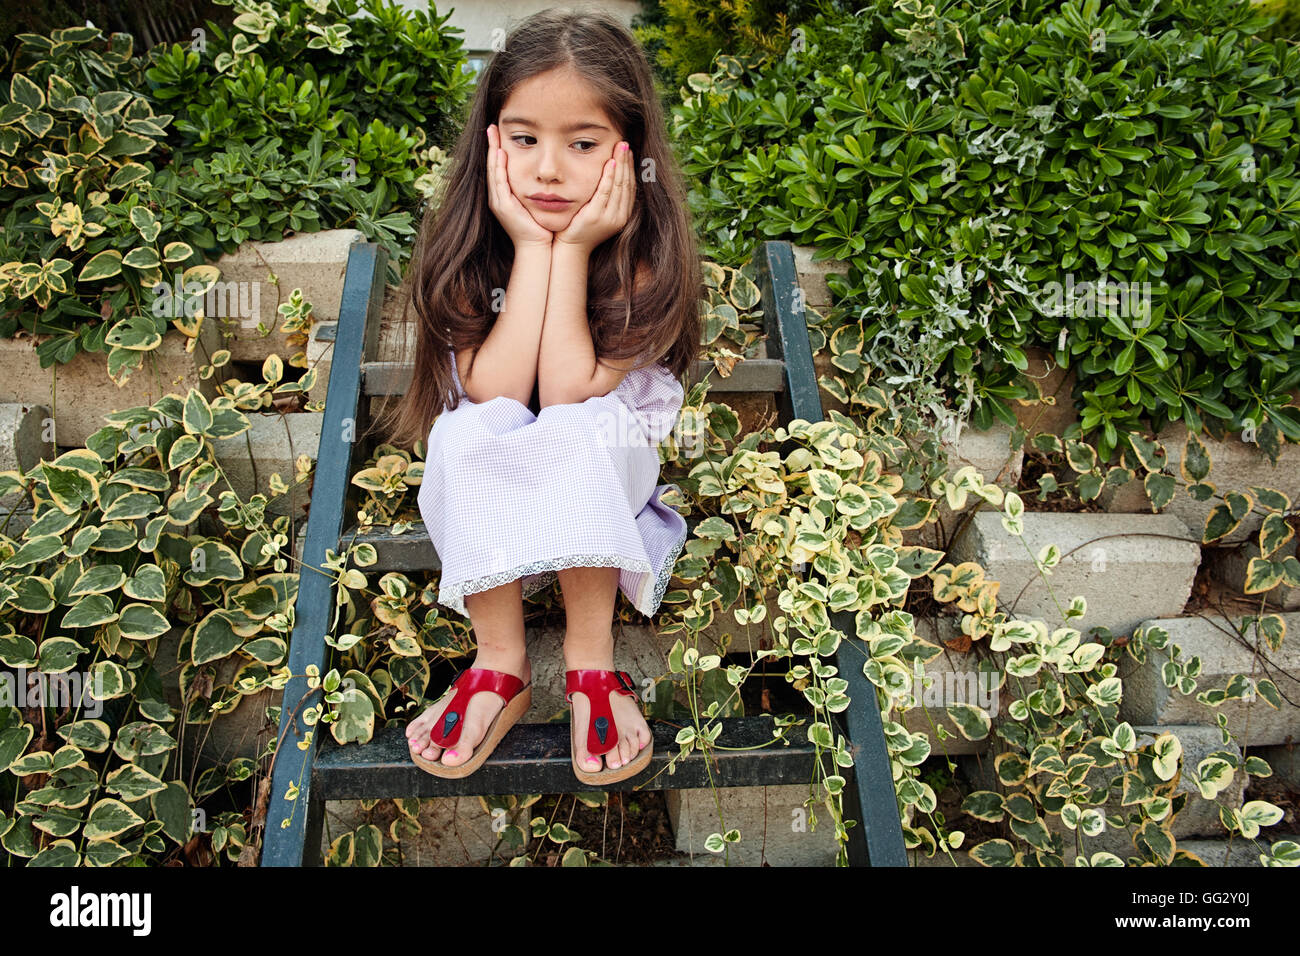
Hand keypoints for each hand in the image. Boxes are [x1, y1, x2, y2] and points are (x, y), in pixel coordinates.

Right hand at [485, 124, 553, 248]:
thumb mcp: (534, 204)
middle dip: (491, 146)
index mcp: (503, 197)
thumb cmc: (539, 228)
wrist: (536, 248)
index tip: (498, 134)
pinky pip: (499, 182)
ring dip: (492, 152)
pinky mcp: (504, 206)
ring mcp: (499, 202)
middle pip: (491, 166)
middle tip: (491, 127)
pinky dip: (499, 168)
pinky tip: (500, 154)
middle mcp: (497, 198)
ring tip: (493, 134)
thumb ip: (534, 190)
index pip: (497, 169)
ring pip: (493, 172)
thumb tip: (544, 176)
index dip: (496, 151)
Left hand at [554, 141, 633, 252]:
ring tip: (620, 147)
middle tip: (625, 144)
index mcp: (623, 216)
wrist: (570, 248)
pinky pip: (605, 192)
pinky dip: (609, 176)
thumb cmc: (581, 229)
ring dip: (621, 165)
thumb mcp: (598, 213)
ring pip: (619, 185)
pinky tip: (610, 162)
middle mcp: (620, 217)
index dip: (630, 168)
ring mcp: (609, 217)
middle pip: (627, 183)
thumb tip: (610, 178)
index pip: (630, 187)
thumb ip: (606, 198)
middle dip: (627, 162)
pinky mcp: (596, 216)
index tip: (628, 152)